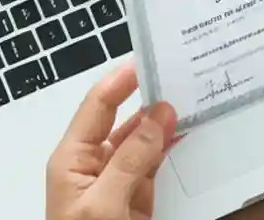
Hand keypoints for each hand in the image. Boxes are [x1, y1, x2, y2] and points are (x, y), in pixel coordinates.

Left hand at [46, 65, 179, 219]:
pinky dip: (169, 145)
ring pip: (142, 140)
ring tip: (189, 96)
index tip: (147, 60)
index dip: (120, 81)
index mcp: (73, 158)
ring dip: (163, 120)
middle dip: (147, 96)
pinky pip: (153, 162)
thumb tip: (159, 116)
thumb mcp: (102, 203)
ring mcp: (116, 180)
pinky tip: (185, 130)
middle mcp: (94, 163)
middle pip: (123, 119)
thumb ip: (130, 161)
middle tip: (177, 73)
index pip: (97, 107)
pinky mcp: (134, 196)